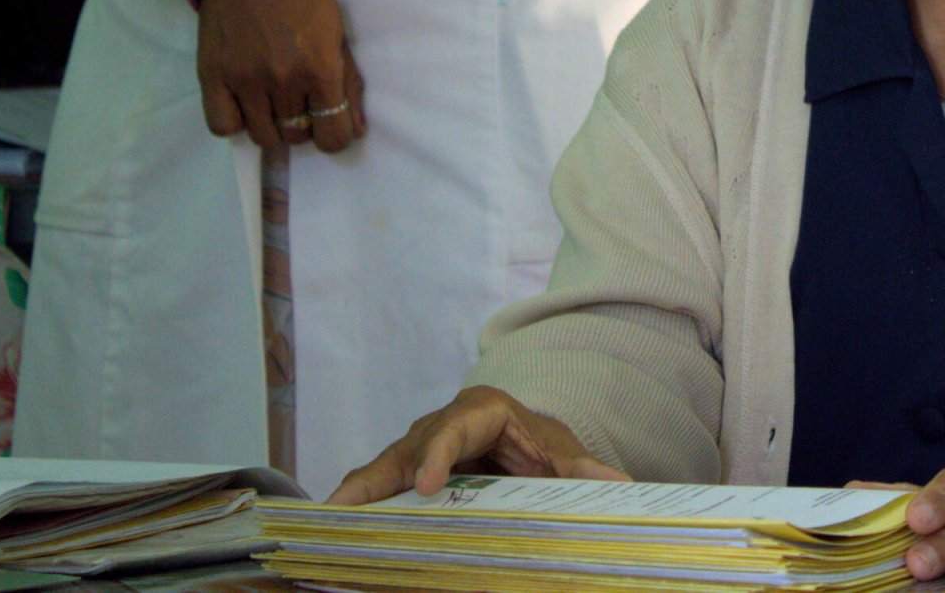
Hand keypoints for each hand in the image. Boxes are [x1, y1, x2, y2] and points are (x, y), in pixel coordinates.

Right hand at [197, 0, 365, 153]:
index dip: (335, 136)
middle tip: (300, 100)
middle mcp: (283, 80)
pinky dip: (235, 121)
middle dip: (304, 124)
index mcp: (320, 68)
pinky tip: (244, 103)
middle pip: (297, 135)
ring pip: (263, 137)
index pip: (333, 136)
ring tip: (273, 101)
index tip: (330, 123)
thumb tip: (354, 130)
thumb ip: (348, 82)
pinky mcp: (212, 77)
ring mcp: (245, 80)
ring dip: (273, 126)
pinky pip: (222, 126)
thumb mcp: (337, 32)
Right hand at [329, 386, 627, 504]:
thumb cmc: (540, 445)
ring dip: (355, 497)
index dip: (438, 455)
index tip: (428, 485)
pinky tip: (336, 535)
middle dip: (377, 478)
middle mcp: (441, 425)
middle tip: (346, 507)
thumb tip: (617, 484)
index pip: (455, 428)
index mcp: (483, 409)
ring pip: (382, 470)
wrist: (528, 447)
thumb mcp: (560, 453)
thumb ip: (580, 469)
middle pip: (406, 449)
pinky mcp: (406, 476)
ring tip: (328, 525)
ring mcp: (418, 450)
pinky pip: (378, 491)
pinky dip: (358, 510)